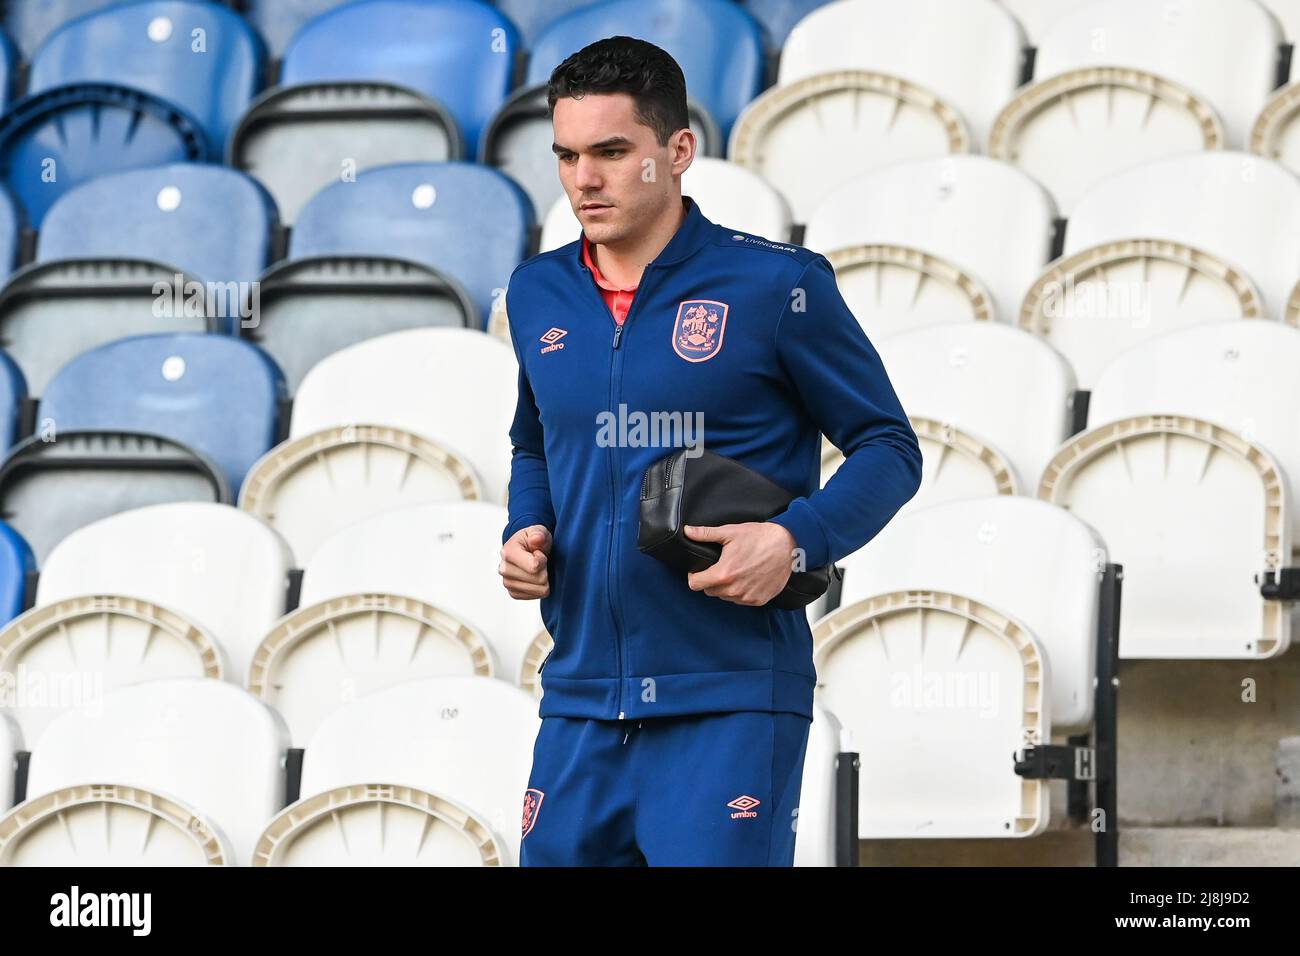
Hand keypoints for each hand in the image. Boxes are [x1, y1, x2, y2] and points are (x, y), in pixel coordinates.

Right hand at [500, 524, 551, 599]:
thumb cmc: (534, 540)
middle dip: (545, 570)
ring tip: (537, 569)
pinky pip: (536, 596)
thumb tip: (536, 539)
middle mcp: (504, 569)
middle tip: (538, 561)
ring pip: (540, 590)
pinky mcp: (513, 593)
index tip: (538, 553)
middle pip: (539, 580)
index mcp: (508, 552)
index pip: (534, 566)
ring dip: (544, 579)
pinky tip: (535, 577)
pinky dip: (540, 588)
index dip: (543, 560)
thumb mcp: (539, 531)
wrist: (528, 550)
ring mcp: (507, 583)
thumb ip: (538, 534)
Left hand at [684, 522, 798, 605]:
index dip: (694, 575)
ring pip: (725, 596)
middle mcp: (733, 590)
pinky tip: (748, 577)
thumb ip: (706, 534)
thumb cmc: (760, 538)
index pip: (695, 584)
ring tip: (737, 570)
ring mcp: (746, 597)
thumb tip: (688, 531)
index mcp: (723, 574)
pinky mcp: (758, 600)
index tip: (699, 570)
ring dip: (726, 587)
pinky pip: (741, 600)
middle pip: (709, 591)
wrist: (788, 546)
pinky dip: (741, 592)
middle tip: (722, 566)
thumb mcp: (730, 532)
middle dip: (711, 580)